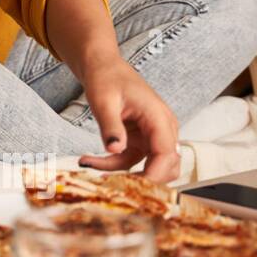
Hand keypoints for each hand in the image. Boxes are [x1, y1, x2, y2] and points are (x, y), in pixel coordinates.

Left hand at [75, 56, 180, 181]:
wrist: (103, 68)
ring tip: (89, 164)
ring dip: (121, 173)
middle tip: (111, 184)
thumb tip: (115, 149)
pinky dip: (113, 165)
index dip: (154, 176)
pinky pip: (132, 162)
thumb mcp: (103, 101)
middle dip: (142, 181)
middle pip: (167, 167)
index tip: (133, 188)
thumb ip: (110, 125)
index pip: (167, 155)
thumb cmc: (107, 78)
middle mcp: (163, 130)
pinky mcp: (142, 142)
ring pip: (148, 168)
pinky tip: (90, 160)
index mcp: (159, 118)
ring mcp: (154, 137)